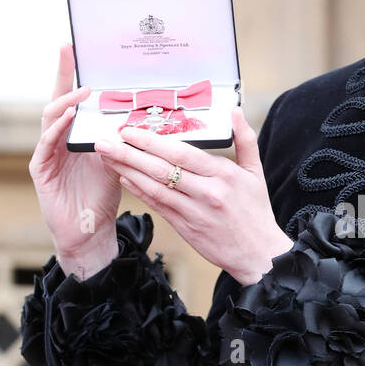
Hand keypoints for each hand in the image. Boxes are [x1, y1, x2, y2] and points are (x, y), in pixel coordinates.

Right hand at [29, 43, 122, 268]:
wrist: (90, 229)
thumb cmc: (102, 194)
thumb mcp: (118, 160)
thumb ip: (123, 139)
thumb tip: (144, 116)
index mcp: (74, 133)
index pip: (72, 98)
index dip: (71, 73)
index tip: (73, 48)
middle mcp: (57, 138)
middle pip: (57, 99)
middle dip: (63, 75)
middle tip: (68, 51)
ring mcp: (46, 152)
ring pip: (50, 118)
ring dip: (66, 102)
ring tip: (82, 93)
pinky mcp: (40, 169)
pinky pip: (46, 144)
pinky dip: (57, 130)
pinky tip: (69, 119)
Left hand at [93, 106, 293, 285]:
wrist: (259, 254)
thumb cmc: (256, 212)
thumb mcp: (256, 173)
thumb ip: (245, 139)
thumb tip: (235, 111)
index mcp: (223, 174)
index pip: (181, 153)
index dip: (152, 142)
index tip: (130, 131)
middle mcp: (207, 192)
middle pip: (161, 169)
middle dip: (130, 153)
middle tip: (104, 142)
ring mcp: (194, 212)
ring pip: (154, 188)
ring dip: (127, 171)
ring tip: (107, 157)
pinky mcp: (186, 228)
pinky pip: (158, 206)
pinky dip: (139, 192)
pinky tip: (123, 179)